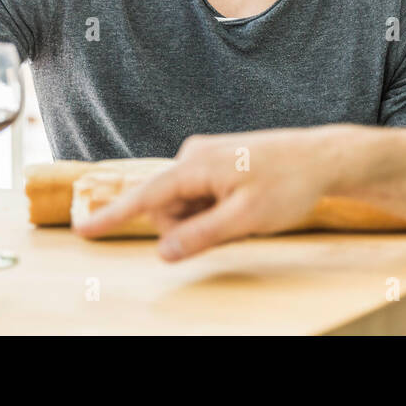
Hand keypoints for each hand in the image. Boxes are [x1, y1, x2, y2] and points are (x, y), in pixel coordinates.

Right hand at [73, 126, 353, 260]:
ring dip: (206, 218)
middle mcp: (193, 154)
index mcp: (196, 165)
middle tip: (233, 225)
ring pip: (185, 204)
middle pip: (167, 208)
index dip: (112, 217)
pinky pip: (200, 195)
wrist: (323, 156)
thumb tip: (161, 252)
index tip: (82, 231)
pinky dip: (215, 208)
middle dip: (189, 226)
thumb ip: (200, 236)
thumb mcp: (246, 219)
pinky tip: (245, 202)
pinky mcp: (216, 160)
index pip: (145, 197)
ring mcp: (204, 156)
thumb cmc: (289, 184)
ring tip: (245, 210)